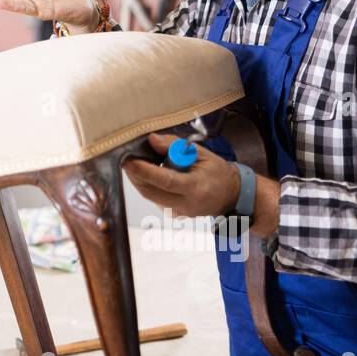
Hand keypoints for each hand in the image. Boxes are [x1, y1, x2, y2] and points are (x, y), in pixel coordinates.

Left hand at [122, 133, 241, 218]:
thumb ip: (175, 146)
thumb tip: (152, 140)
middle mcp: (186, 204)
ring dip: (139, 179)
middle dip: (135, 175)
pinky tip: (150, 174)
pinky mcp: (174, 215)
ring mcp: (179, 213)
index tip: (129, 160)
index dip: (144, 171)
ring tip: (138, 163)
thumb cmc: (217, 172)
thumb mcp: (202, 153)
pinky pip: (154, 198)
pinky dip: (148, 185)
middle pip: (150, 191)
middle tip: (126, 158)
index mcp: (196, 188)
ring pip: (149, 195)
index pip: (165, 181)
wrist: (230, 196)